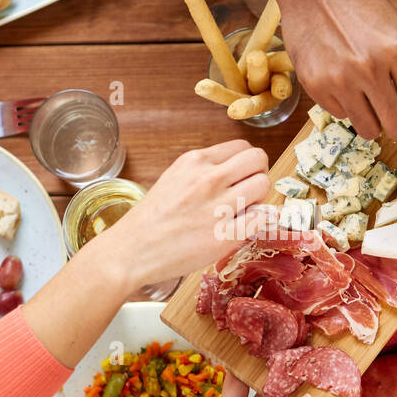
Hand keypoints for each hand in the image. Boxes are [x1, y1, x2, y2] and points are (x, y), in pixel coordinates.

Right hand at [103, 140, 269, 286]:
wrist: (133, 250)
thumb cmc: (152, 219)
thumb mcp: (174, 177)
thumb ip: (204, 170)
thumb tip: (237, 171)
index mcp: (195, 161)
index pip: (242, 146)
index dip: (247, 162)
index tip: (243, 175)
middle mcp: (208, 179)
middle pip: (258, 160)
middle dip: (258, 174)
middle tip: (248, 192)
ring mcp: (218, 207)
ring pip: (263, 185)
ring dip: (258, 198)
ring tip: (242, 211)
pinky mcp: (225, 235)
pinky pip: (260, 218)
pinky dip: (256, 222)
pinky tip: (239, 228)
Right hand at [275, 0, 396, 140]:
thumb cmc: (358, 5)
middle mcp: (370, 67)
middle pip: (396, 126)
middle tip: (395, 121)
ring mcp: (340, 79)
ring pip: (368, 129)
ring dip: (372, 120)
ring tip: (366, 100)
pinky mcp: (315, 85)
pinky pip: (340, 115)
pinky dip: (345, 105)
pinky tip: (341, 81)